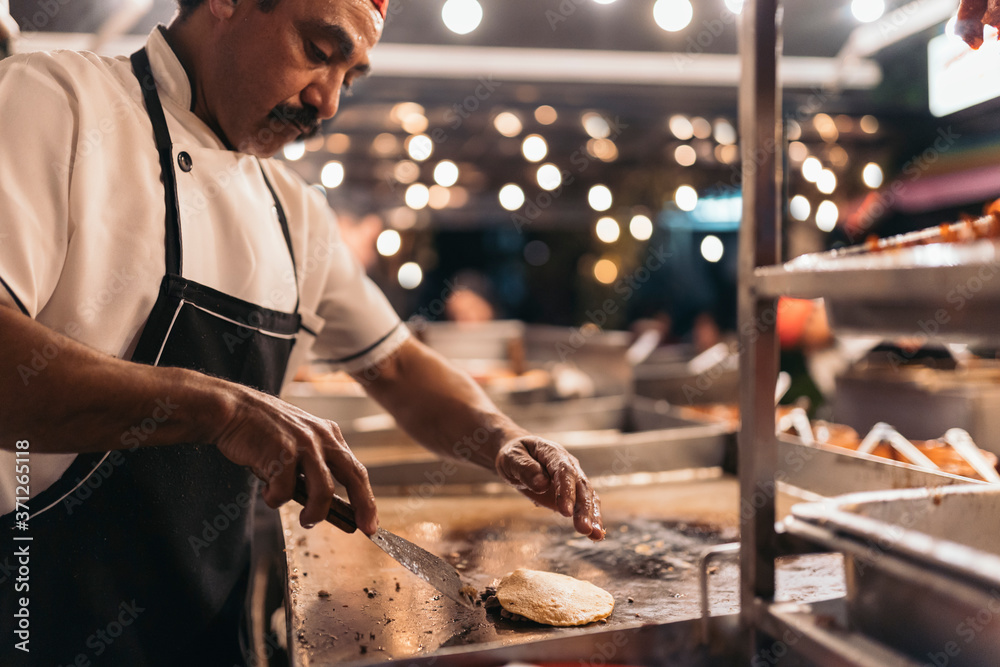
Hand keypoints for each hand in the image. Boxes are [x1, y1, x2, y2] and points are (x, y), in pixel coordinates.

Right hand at [211, 383, 377, 533]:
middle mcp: (322, 437)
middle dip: (363, 506)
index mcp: (329, 434)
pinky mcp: (282, 453)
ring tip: (306, 521)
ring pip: (323, 491)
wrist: (233, 409)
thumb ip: (315, 463)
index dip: (366, 498)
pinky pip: (285, 491)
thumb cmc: (263, 430)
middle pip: (353, 477)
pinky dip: (275, 499)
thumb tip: (326, 503)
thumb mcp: (299, 438)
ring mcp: (303, 444)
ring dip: (315, 514)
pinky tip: (267, 491)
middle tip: (364, 528)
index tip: (370, 520)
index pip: (356, 470)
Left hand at [495, 436, 604, 540]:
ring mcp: (573, 480)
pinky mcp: (573, 494)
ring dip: (592, 516)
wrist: (518, 457)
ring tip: (595, 535)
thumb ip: (525, 468)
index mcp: (553, 453)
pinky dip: (592, 519)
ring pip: (588, 496)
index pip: (564, 472)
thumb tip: (541, 484)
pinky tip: (596, 535)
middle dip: (583, 508)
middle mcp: (569, 465)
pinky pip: (585, 505)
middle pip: (580, 485)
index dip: (567, 491)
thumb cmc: (514, 456)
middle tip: (583, 529)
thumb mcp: (512, 458)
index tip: (565, 512)